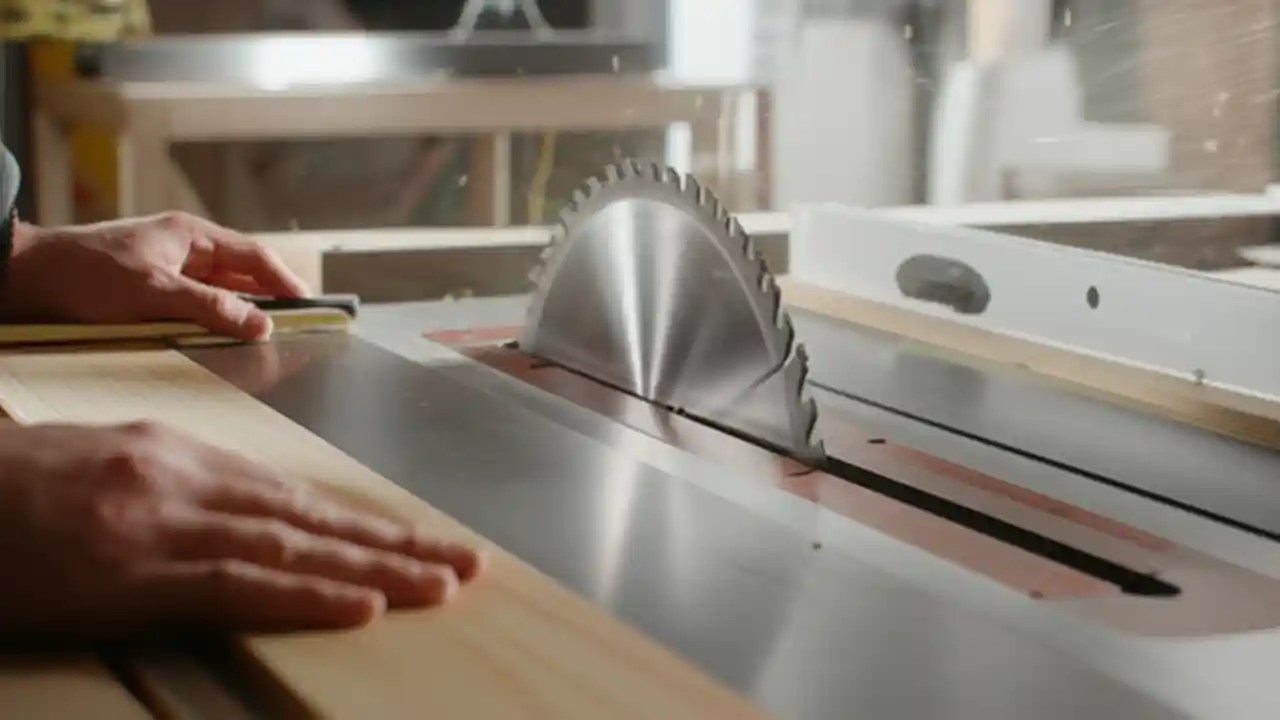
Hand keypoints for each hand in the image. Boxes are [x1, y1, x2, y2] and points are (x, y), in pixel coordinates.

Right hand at [0, 421, 483, 641]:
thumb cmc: (18, 487)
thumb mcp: (112, 468)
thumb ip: (184, 487)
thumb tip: (249, 515)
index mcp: (185, 458)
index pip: (296, 496)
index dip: (364, 522)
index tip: (420, 539)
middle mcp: (189, 482)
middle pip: (313, 517)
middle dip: (396, 542)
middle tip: (466, 561)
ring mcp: (165, 524)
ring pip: (294, 547)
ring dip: (377, 569)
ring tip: (442, 584)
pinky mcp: (134, 573)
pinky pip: (238, 585)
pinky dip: (308, 595)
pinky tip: (361, 603)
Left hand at [1, 212, 308, 340]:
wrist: (22, 280)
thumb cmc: (83, 275)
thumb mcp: (151, 291)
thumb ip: (210, 307)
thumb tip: (262, 325)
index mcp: (191, 236)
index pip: (255, 257)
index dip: (286, 283)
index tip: (311, 309)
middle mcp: (185, 251)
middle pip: (242, 277)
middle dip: (270, 303)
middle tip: (296, 332)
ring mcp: (169, 273)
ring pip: (221, 296)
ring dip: (242, 318)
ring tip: (265, 345)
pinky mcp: (152, 296)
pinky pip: (197, 311)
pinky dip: (215, 326)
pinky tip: (222, 346)